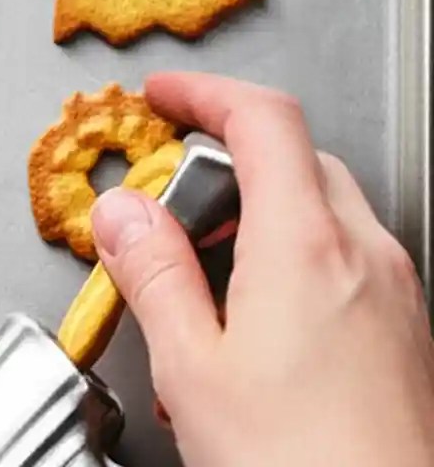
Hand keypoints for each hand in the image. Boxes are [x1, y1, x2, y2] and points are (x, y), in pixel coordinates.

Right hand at [91, 72, 433, 465]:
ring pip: (320, 209)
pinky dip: (288, 261)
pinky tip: (248, 329)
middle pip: (295, 158)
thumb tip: (122, 212)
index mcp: (307, 246)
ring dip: (256, 218)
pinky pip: (342, 260)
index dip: (206, 93)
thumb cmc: (300, 466)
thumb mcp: (193, 367)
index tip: (164, 98)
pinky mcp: (402, 330)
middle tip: (168, 203)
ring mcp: (394, 291)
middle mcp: (364, 254)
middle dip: (224, 162)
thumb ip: (153, 274)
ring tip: (200, 284)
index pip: (263, 119)